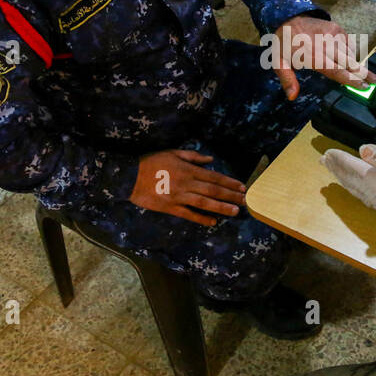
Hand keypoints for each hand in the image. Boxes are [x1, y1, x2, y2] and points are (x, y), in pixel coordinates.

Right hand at [129, 149, 246, 226]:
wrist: (130, 176)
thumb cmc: (152, 162)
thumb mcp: (173, 152)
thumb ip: (193, 156)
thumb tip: (210, 159)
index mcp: (188, 169)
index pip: (214, 177)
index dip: (229, 182)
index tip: (242, 187)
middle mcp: (187, 183)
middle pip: (213, 190)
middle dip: (231, 196)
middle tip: (245, 201)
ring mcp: (179, 196)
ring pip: (204, 203)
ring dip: (221, 207)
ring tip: (235, 212)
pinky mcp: (170, 207)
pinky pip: (188, 214)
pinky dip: (201, 218)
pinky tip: (213, 222)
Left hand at [273, 15, 375, 100]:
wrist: (288, 17)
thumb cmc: (284, 43)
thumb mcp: (279, 62)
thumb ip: (287, 80)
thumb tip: (292, 97)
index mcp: (313, 56)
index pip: (337, 71)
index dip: (351, 80)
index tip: (363, 86)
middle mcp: (326, 45)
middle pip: (349, 63)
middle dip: (364, 73)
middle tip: (375, 82)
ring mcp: (333, 35)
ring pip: (350, 54)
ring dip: (355, 64)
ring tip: (360, 73)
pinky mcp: (337, 28)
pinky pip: (348, 44)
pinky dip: (349, 52)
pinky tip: (346, 58)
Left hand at [321, 144, 375, 226]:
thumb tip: (363, 149)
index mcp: (373, 179)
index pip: (351, 165)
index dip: (339, 157)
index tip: (328, 151)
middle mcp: (369, 191)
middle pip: (347, 177)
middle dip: (334, 167)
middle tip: (323, 160)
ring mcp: (373, 200)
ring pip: (350, 186)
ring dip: (339, 177)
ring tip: (331, 170)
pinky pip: (357, 194)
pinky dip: (349, 187)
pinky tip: (351, 186)